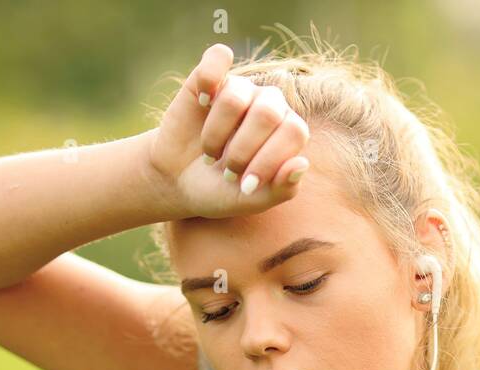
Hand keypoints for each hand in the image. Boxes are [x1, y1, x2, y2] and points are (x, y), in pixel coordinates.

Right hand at [147, 43, 310, 219]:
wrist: (178, 182)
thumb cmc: (222, 191)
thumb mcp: (251, 201)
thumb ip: (282, 188)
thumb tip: (302, 163)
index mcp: (289, 131)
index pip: (294, 132)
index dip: (269, 160)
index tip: (245, 185)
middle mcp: (271, 104)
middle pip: (267, 113)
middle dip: (241, 150)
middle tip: (227, 171)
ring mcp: (241, 88)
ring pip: (236, 97)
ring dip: (216, 134)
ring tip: (210, 153)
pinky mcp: (209, 77)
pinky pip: (218, 57)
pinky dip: (210, 75)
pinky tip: (203, 100)